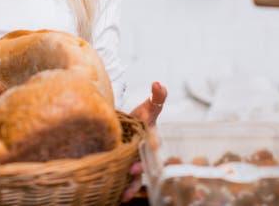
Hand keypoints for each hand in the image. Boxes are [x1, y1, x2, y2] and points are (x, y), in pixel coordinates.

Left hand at [121, 82, 166, 201]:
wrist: (125, 130)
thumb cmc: (139, 119)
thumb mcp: (148, 108)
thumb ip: (157, 97)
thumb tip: (158, 83)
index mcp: (152, 138)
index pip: (155, 141)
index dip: (154, 142)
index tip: (152, 144)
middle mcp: (147, 154)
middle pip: (147, 163)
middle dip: (142, 166)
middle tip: (135, 168)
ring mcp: (137, 164)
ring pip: (138, 177)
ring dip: (133, 184)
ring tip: (126, 192)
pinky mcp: (126, 172)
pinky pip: (128, 184)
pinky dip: (126, 192)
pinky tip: (121, 198)